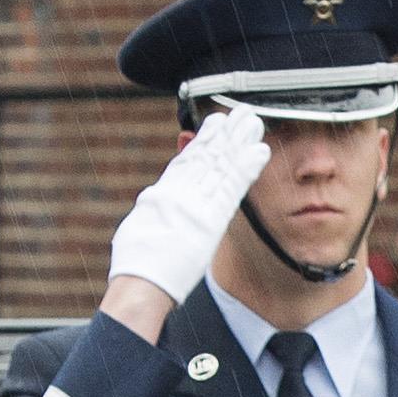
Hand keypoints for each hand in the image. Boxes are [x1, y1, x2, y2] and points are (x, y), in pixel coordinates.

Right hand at [110, 107, 269, 302]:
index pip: (188, 162)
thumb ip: (156, 210)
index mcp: (163, 195)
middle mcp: (179, 194)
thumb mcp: (142, 227)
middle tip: (240, 114)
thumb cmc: (137, 264)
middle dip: (225, 135)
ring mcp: (196, 204)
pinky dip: (247, 169)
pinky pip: (233, 188)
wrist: (142, 283)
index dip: (204, 141)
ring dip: (240, 143)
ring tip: (253, 122)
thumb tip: (157, 199)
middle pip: (207, 157)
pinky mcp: (211, 219)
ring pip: (221, 166)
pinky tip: (260, 153)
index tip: (215, 125)